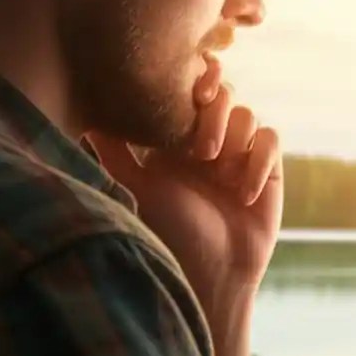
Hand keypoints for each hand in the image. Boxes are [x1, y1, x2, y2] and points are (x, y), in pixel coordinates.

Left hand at [87, 53, 283, 305]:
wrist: (210, 274)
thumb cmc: (166, 233)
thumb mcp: (134, 186)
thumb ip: (114, 150)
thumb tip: (85, 113)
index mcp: (176, 137)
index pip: (189, 90)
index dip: (192, 82)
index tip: (187, 100)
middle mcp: (209, 141)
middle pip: (222, 94)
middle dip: (214, 116)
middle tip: (201, 153)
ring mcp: (239, 154)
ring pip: (247, 115)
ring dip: (234, 140)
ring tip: (219, 176)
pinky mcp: (268, 170)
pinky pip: (270, 141)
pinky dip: (258, 160)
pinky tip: (242, 194)